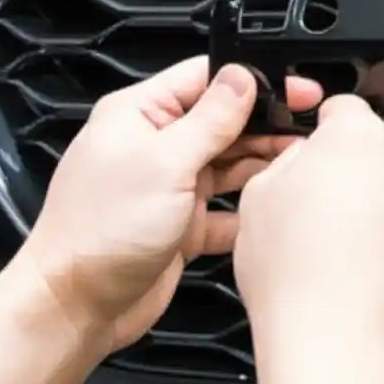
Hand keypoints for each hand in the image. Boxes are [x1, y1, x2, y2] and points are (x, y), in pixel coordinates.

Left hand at [16, 57, 321, 350]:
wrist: (76, 306)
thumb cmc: (100, 231)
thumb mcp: (165, 163)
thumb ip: (210, 119)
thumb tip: (241, 77)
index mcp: (141, 114)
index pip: (206, 78)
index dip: (253, 79)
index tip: (295, 88)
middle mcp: (155, 146)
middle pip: (225, 121)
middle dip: (266, 125)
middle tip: (308, 130)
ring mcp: (170, 185)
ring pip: (230, 163)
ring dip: (263, 166)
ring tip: (299, 166)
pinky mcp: (182, 224)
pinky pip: (228, 208)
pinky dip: (250, 210)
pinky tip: (273, 210)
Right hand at [235, 95, 383, 360]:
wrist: (336, 343)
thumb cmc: (292, 276)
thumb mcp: (259, 199)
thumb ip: (290, 162)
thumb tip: (308, 158)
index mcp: (357, 141)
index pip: (346, 110)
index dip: (328, 129)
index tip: (321, 147)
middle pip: (383, 156)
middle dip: (360, 178)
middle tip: (327, 219)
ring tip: (353, 259)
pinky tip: (380, 278)